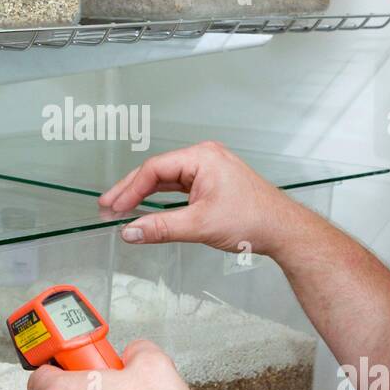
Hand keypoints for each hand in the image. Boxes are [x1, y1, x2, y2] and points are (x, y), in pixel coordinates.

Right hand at [99, 140, 289, 256]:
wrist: (282, 230)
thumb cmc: (253, 220)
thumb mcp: (200, 226)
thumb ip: (161, 228)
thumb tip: (131, 231)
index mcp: (202, 157)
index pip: (155, 169)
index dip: (130, 189)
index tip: (114, 208)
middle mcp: (204, 157)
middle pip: (157, 171)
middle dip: (131, 190)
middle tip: (107, 206)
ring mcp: (208, 169)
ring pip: (167, 179)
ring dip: (144, 194)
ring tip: (120, 207)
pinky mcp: (212, 183)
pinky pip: (178, 186)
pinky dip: (161, 198)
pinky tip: (147, 207)